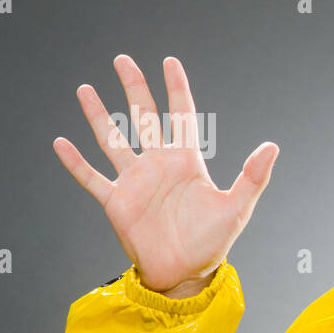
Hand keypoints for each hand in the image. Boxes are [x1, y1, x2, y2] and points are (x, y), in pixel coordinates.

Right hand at [53, 55, 277, 294]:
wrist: (185, 273)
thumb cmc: (212, 242)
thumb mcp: (237, 207)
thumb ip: (253, 177)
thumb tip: (272, 146)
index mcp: (186, 161)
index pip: (181, 115)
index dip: (176, 88)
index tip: (170, 62)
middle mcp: (158, 165)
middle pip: (143, 117)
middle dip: (134, 88)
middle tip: (123, 59)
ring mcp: (135, 181)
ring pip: (112, 140)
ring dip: (99, 115)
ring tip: (85, 89)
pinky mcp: (116, 201)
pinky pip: (91, 177)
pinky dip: (76, 162)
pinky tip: (61, 142)